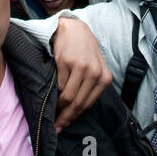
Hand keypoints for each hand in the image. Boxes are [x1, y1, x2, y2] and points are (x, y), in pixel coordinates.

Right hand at [51, 15, 111, 131]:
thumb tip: (75, 111)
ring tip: (53, 113)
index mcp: (105, 78)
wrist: (73, 29)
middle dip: (66, 117)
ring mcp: (81, 67)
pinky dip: (55, 93)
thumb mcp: (95, 69)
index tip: (65, 125)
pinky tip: (51, 97)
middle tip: (57, 126)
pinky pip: (60, 84)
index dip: (76, 117)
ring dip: (59, 107)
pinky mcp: (67, 62)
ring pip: (68, 96)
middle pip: (78, 103)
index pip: (88, 104)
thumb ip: (90, 88)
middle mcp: (95, 73)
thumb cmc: (84, 52)